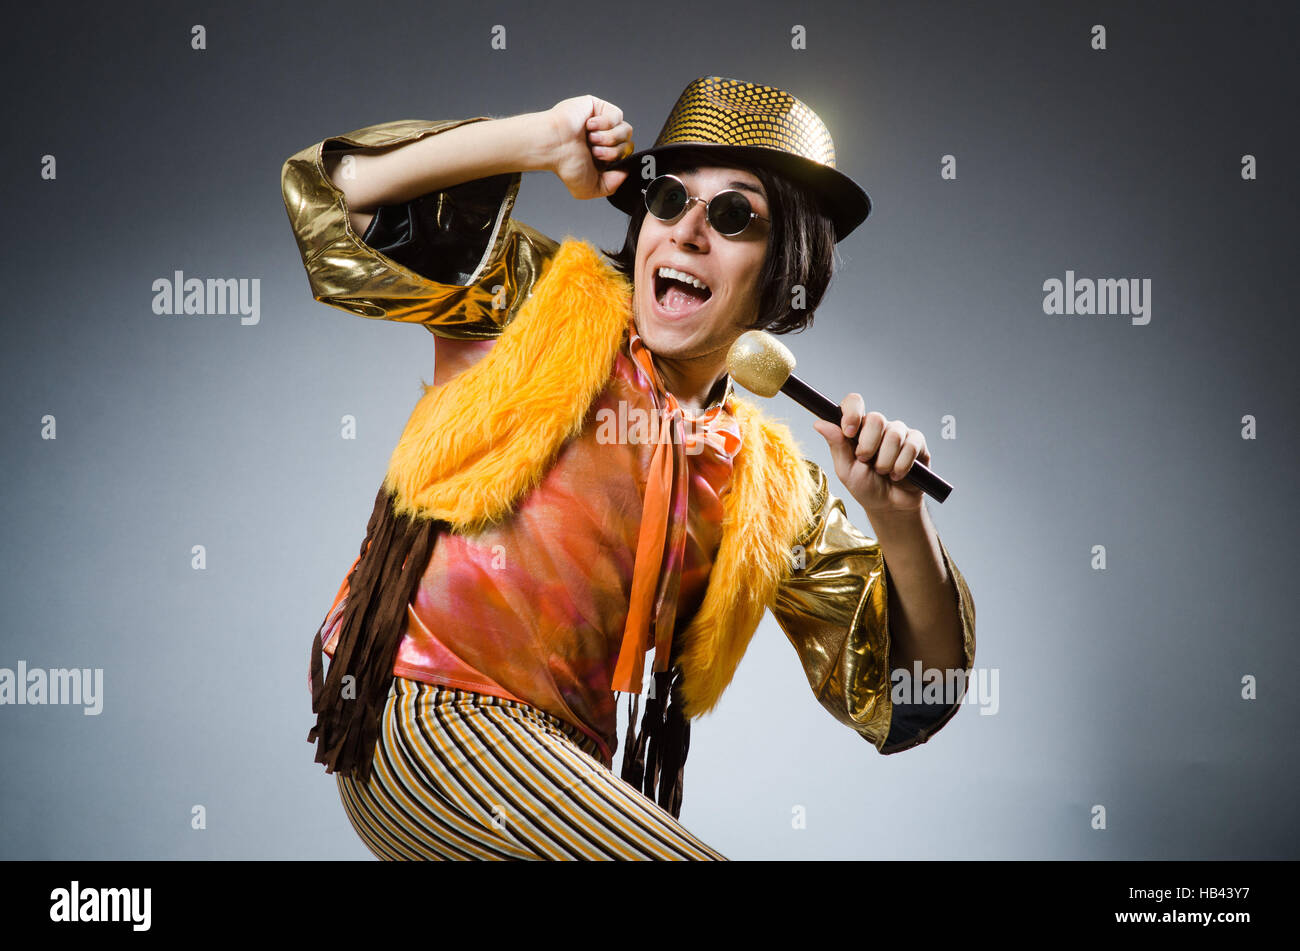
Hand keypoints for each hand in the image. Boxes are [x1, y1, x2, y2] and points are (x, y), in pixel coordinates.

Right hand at [544, 95, 634, 200]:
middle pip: (628, 144)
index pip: (626, 157)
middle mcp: (604, 140)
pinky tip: (589, 125)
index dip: (619, 161)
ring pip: (626, 130)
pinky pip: (617, 115)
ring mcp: (603, 123)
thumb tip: (626, 171)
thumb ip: (612, 186)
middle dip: (613, 152)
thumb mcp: (589, 189)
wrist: (553, 145)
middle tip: (594, 152)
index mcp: (603, 157)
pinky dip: (605, 123)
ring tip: (591, 139)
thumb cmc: (565, 164)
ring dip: (609, 138)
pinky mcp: (599, 107)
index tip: (601, 163)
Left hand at [813, 393, 930, 518]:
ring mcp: (899, 432)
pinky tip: (898, 474)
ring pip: (894, 434)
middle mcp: (878, 427)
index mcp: (857, 428)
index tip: (849, 432)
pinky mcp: (917, 442)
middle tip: (866, 462)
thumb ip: (836, 445)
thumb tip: (819, 423)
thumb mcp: (846, 470)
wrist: (890, 507)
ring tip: (883, 473)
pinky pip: (911, 445)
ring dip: (885, 461)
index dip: (852, 413)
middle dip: (868, 446)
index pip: (854, 403)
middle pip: (876, 418)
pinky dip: (902, 465)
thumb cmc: (866, 487)